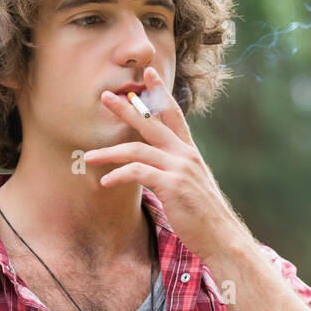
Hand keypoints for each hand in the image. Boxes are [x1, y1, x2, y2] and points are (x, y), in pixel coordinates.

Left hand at [84, 65, 253, 265]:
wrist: (221, 237)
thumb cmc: (203, 217)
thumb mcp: (191, 187)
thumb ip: (175, 172)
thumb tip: (154, 171)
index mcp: (189, 153)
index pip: (174, 115)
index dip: (161, 93)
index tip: (149, 73)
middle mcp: (185, 155)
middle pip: (151, 123)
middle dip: (126, 109)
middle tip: (105, 97)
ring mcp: (179, 168)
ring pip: (137, 149)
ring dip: (109, 152)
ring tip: (88, 156)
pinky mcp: (172, 185)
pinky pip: (138, 172)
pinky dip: (119, 175)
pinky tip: (105, 182)